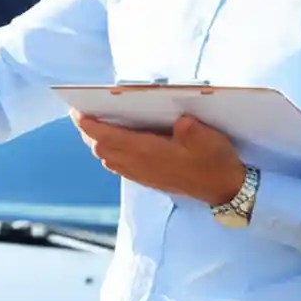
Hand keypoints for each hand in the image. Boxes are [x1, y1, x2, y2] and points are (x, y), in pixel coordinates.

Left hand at [71, 110, 246, 204]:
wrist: (224, 189)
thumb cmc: (215, 161)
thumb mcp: (208, 138)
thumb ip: (191, 128)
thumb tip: (179, 120)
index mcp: (149, 152)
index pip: (108, 137)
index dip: (89, 125)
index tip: (76, 111)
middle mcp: (139, 164)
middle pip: (100, 148)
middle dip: (87, 131)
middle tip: (80, 113)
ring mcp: (141, 174)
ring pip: (106, 158)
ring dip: (97, 142)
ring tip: (93, 125)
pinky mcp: (147, 179)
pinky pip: (117, 165)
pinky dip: (108, 152)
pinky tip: (113, 143)